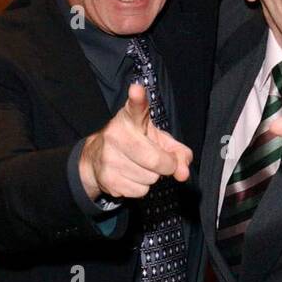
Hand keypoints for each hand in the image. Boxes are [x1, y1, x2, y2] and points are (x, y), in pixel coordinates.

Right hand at [79, 82, 192, 200]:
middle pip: (155, 160)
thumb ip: (178, 152)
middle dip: (166, 165)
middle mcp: (116, 135)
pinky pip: (140, 191)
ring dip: (151, 177)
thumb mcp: (159, 141)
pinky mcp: (108, 179)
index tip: (137, 90)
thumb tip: (183, 173)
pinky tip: (130, 176)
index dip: (137, 99)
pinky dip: (141, 187)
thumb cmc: (136, 144)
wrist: (97, 160)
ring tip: (138, 165)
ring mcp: (109, 158)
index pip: (135, 108)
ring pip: (150, 179)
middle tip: (161, 161)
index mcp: (130, 119)